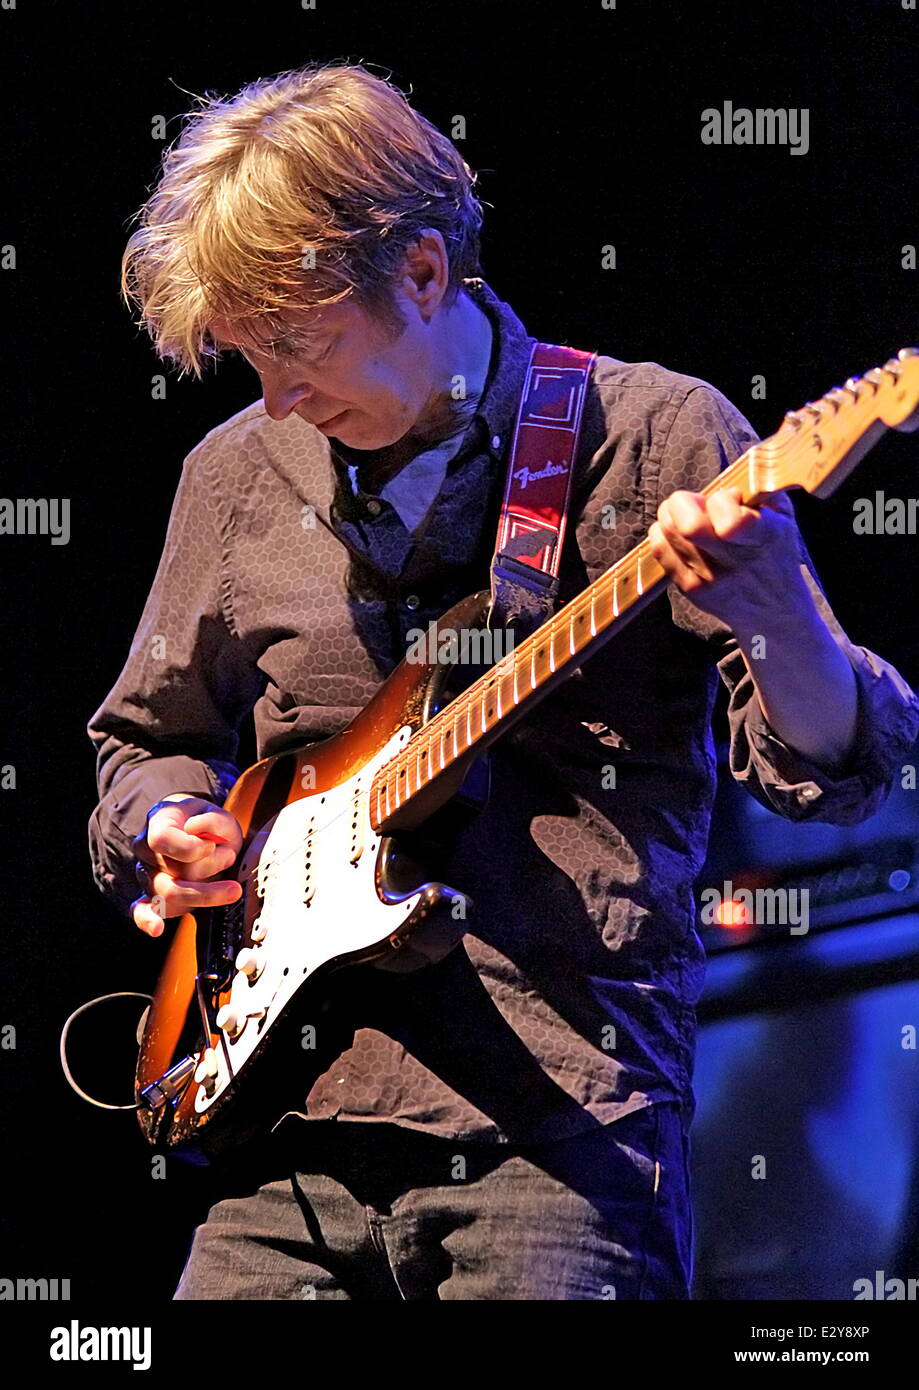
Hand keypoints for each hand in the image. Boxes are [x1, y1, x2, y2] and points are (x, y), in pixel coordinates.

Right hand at [131, 795, 242, 936]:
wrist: (198, 831)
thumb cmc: (206, 823)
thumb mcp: (217, 813)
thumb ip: (212, 820)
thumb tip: (196, 829)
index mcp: (158, 821)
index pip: (161, 840)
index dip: (189, 847)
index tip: (211, 846)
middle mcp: (146, 849)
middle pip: (171, 873)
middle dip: (209, 870)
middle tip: (229, 857)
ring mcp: (147, 874)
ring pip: (170, 895)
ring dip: (206, 893)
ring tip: (230, 886)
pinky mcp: (151, 896)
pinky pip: (140, 910)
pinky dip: (147, 920)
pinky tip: (156, 929)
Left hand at [648, 486, 806, 633]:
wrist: (774, 610)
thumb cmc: (776, 553)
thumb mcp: (784, 517)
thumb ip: (762, 489)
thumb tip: (738, 471)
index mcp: (763, 537)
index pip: (729, 520)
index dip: (721, 501)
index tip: (727, 500)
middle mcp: (734, 562)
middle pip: (688, 526)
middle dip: (682, 503)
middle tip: (690, 503)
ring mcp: (710, 579)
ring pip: (668, 533)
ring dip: (670, 516)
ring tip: (684, 516)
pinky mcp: (691, 590)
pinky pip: (660, 552)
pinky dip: (662, 535)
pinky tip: (676, 534)